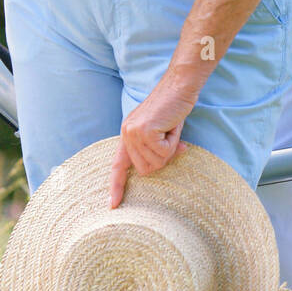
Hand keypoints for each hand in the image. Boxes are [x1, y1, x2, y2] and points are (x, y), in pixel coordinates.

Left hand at [108, 81, 194, 208]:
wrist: (179, 85)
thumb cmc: (173, 106)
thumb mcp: (163, 130)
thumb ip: (160, 147)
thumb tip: (174, 157)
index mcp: (128, 134)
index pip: (118, 165)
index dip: (116, 185)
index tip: (112, 204)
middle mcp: (126, 134)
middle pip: (145, 169)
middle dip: (162, 158)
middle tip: (170, 137)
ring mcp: (133, 132)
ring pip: (156, 162)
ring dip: (169, 149)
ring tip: (170, 129)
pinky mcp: (144, 131)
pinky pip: (163, 153)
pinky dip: (173, 143)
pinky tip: (171, 127)